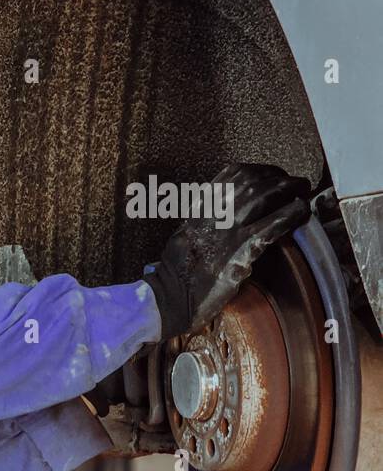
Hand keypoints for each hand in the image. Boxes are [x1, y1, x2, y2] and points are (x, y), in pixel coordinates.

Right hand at [141, 164, 311, 339]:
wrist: (168, 300)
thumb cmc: (174, 274)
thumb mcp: (183, 236)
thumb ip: (202, 219)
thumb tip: (222, 210)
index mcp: (198, 209)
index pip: (231, 174)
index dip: (259, 170)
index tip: (272, 174)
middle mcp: (212, 214)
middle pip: (252, 181)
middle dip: (279, 177)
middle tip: (295, 183)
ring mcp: (225, 232)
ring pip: (264, 197)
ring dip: (289, 189)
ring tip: (302, 191)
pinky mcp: (238, 253)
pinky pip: (271, 226)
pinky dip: (290, 214)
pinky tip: (302, 211)